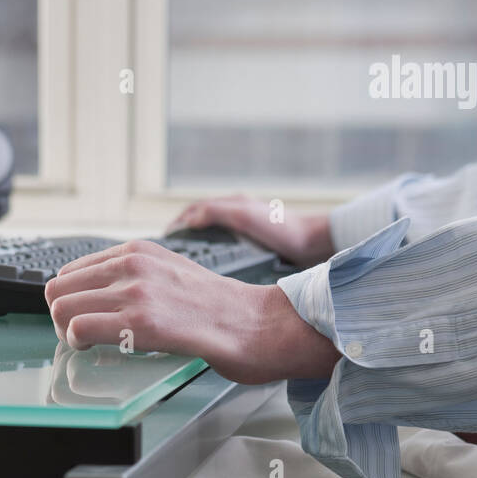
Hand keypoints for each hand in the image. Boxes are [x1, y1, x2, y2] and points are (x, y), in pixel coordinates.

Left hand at [44, 239, 339, 384]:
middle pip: (57, 290)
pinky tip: (97, 351)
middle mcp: (132, 265)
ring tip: (89, 346)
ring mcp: (134, 292)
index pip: (71, 271)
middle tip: (82, 337)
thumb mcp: (173, 273)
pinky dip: (79, 345)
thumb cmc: (219, 310)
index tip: (83, 319)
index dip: (71, 301)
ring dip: (68, 333)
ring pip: (61, 309)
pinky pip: (79, 330)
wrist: (256, 325)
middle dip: (62, 317)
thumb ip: (138, 277)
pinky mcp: (140, 323)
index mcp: (138, 251)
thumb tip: (102, 295)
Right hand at [168, 195, 333, 267]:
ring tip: (188, 267)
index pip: (194, 210)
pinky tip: (214, 273)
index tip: (163, 241)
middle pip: (201, 224)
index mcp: (231, 204)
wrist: (312, 243)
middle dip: (184, 237)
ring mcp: (245, 230)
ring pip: (213, 238)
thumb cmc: (281, 228)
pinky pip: (227, 250)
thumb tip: (189, 219)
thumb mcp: (244, 216)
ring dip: (199, 250)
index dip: (177, 224)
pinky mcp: (254, 245)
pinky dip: (215, 258)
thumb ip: (216, 212)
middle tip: (171, 257)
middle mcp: (237, 214)